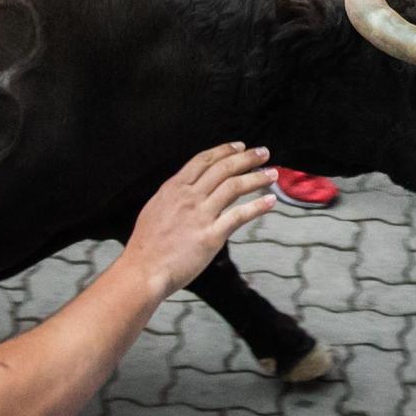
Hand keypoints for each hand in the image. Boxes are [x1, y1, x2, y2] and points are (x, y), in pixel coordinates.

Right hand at [119, 141, 277, 290]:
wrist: (143, 270)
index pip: (203, 161)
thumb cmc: (146, 245)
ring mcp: (201, 215)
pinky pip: (239, 215)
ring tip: (272, 174)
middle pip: (223, 168)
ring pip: (234, 186)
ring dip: (256, 177)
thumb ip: (173, 197)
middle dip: (246, 157)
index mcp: (173, 188)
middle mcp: (189, 197)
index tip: (239, 146)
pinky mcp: (211, 236)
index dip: (224, 150)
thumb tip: (187, 190)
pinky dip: (257, 206)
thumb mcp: (155, 209)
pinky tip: (270, 201)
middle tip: (263, 152)